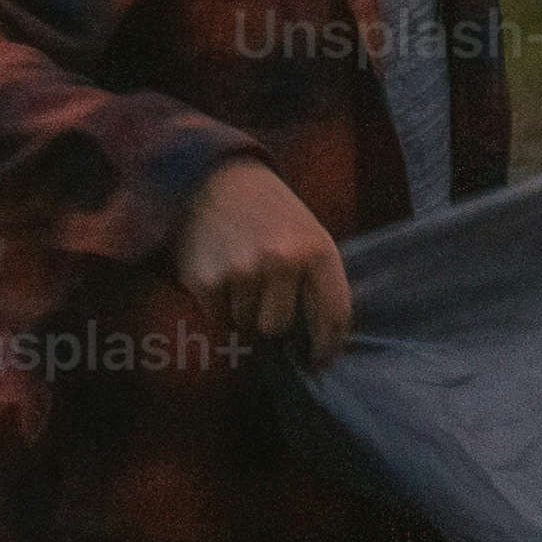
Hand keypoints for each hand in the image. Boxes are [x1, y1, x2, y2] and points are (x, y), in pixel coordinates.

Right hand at [176, 159, 351, 363]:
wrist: (221, 180)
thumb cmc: (273, 216)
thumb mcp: (310, 237)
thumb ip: (318, 282)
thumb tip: (321, 341)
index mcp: (318, 252)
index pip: (333, 316)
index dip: (327, 347)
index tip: (319, 362)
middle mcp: (283, 263)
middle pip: (278, 327)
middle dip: (270, 322)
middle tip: (263, 299)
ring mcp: (244, 272)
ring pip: (245, 325)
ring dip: (242, 312)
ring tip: (241, 278)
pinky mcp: (208, 280)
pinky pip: (218, 319)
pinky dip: (218, 308)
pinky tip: (221, 277)